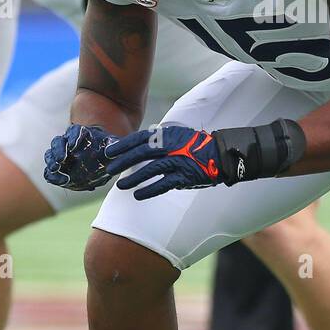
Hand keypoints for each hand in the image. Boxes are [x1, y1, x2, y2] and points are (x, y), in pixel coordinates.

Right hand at [44, 124, 115, 190]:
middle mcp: (67, 143)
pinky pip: (50, 172)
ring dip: (52, 162)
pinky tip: (61, 181)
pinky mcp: (58, 170)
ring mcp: (61, 157)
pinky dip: (52, 176)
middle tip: (61, 159)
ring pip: (50, 156)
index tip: (74, 145)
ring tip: (56, 169)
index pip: (73, 131)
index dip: (73, 137)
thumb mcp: (112, 145)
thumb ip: (113, 145)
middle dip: (58, 150)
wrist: (101, 159)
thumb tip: (115, 148)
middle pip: (58, 142)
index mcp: (79, 134)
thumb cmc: (105, 149)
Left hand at [105, 123, 221, 198]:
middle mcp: (170, 146)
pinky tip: (138, 194)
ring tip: (121, 185)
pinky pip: (162, 184)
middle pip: (141, 153)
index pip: (140, 138)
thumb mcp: (176, 135)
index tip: (110, 153)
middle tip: (111, 170)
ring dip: (133, 178)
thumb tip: (137, 145)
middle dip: (123, 162)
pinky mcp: (183, 176)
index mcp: (167, 135)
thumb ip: (159, 139)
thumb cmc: (195, 146)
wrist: (219, 155)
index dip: (123, 146)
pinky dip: (149, 190)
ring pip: (150, 170)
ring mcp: (177, 161)